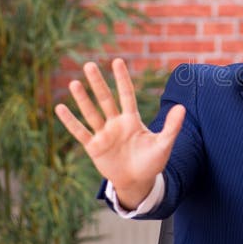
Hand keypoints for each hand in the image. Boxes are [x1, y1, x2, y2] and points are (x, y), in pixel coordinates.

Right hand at [55, 58, 184, 209]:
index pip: (126, 95)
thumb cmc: (152, 162)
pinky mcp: (94, 147)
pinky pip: (80, 132)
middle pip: (105, 99)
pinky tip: (60, 108)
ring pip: (91, 113)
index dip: (122, 79)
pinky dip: (70, 121)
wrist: (138, 182)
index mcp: (132, 120)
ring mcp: (104, 134)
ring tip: (74, 82)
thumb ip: (171, 126)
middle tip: (89, 64)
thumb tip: (182, 107)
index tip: (117, 61)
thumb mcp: (164, 144)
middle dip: (98, 83)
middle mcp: (116, 123)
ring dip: (83, 99)